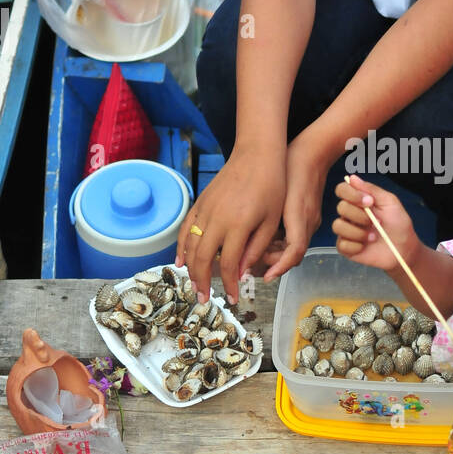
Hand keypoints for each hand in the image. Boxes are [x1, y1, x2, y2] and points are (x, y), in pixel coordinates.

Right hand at [176, 145, 284, 303]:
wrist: (257, 154)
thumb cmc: (272, 186)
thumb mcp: (271, 220)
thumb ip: (256, 248)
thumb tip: (242, 273)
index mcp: (238, 226)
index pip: (230, 265)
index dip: (229, 285)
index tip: (232, 299)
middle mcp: (217, 220)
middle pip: (203, 260)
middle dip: (202, 283)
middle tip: (204, 299)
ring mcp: (205, 211)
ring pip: (190, 247)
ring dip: (190, 269)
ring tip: (194, 286)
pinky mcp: (200, 203)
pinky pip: (185, 230)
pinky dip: (181, 247)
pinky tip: (180, 261)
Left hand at [259, 131, 327, 282]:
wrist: (314, 151)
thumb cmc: (294, 167)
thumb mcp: (278, 195)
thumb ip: (268, 221)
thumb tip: (250, 246)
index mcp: (301, 220)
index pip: (294, 254)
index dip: (280, 268)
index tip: (265, 276)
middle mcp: (309, 224)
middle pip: (292, 254)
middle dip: (272, 260)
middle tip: (250, 260)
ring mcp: (310, 219)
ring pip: (292, 245)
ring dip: (274, 250)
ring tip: (252, 247)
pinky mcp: (308, 214)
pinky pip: (294, 234)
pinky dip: (280, 239)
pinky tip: (264, 232)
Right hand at [333, 175, 419, 271]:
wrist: (404, 248)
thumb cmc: (399, 224)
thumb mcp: (390, 202)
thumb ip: (372, 189)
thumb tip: (352, 178)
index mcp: (359, 201)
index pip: (342, 190)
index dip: (351, 194)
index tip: (369, 201)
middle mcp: (350, 214)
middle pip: (341, 207)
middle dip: (360, 215)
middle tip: (377, 222)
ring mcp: (347, 231)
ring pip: (338, 226)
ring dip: (358, 232)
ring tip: (373, 237)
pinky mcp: (346, 248)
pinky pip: (341, 244)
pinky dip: (355, 246)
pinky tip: (365, 246)